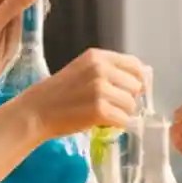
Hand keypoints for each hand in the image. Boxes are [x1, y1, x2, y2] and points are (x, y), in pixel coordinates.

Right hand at [16, 49, 145, 139]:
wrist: (35, 111)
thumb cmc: (59, 93)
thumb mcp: (83, 71)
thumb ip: (111, 70)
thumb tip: (145, 75)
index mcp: (98, 56)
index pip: (135, 65)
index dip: (136, 80)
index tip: (129, 90)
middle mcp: (101, 69)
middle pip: (136, 86)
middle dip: (127, 99)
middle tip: (109, 105)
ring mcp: (101, 89)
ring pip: (131, 105)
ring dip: (121, 113)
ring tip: (103, 114)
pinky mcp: (100, 110)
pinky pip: (124, 120)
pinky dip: (116, 125)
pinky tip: (102, 123)